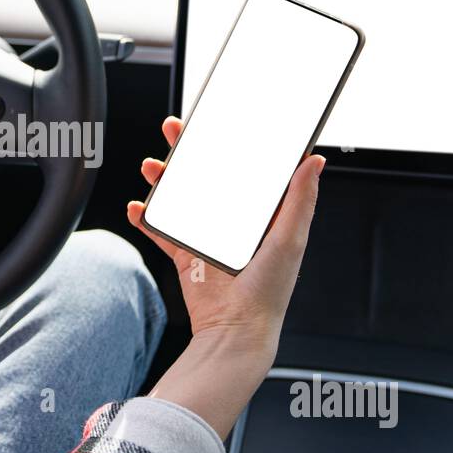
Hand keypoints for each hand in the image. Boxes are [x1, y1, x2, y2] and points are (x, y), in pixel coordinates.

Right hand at [126, 116, 324, 345]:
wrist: (235, 331)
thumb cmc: (268, 291)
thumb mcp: (289, 239)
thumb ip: (300, 199)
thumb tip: (315, 161)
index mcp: (260, 215)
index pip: (243, 169)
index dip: (229, 144)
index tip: (218, 122)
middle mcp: (232, 222)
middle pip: (206, 176)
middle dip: (189, 152)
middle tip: (175, 130)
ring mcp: (206, 237)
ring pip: (181, 197)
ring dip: (164, 180)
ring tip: (152, 167)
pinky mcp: (185, 256)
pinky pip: (161, 231)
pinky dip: (146, 218)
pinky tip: (138, 206)